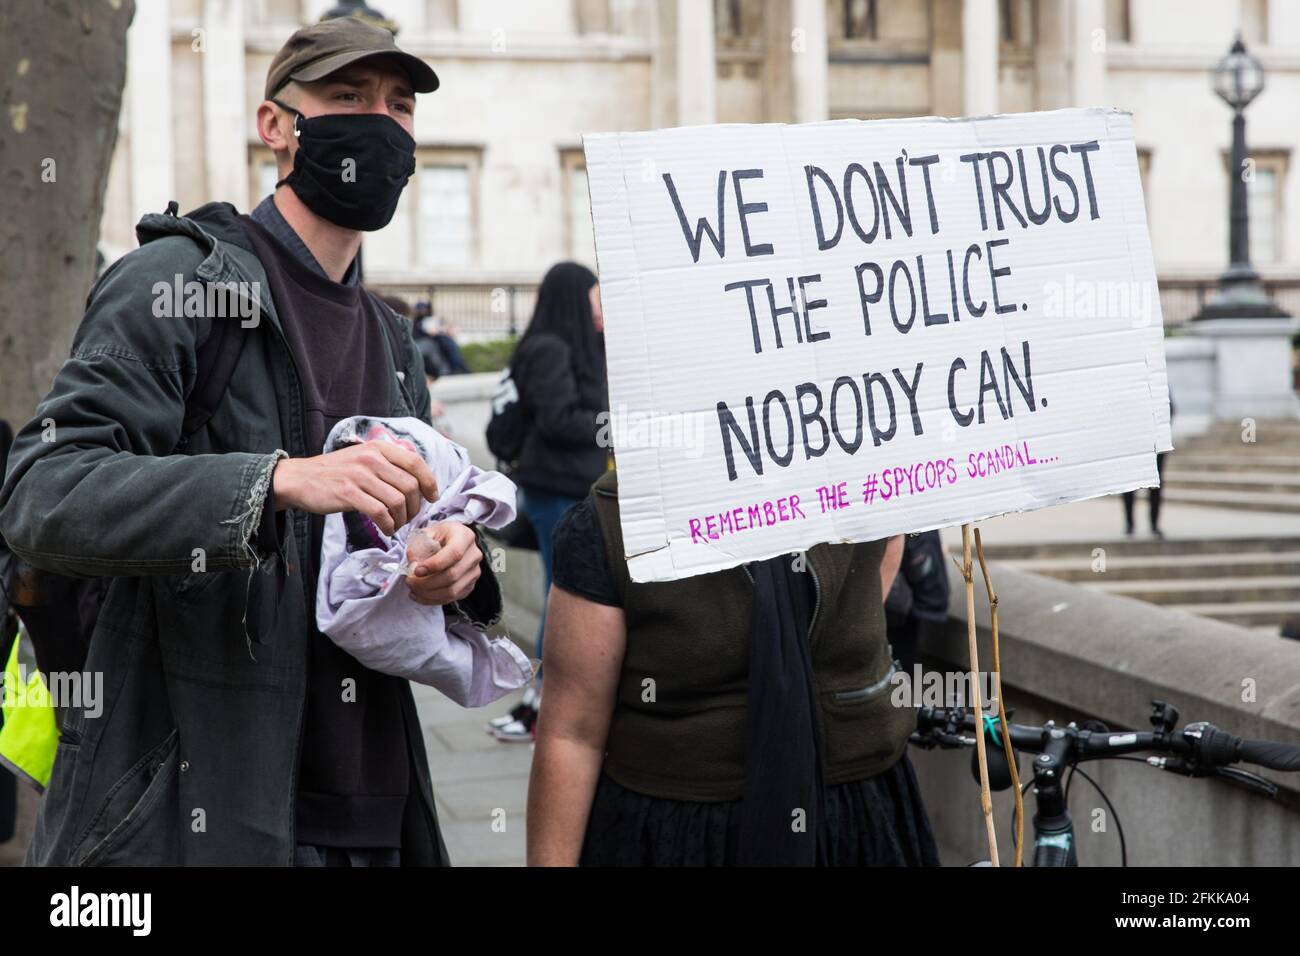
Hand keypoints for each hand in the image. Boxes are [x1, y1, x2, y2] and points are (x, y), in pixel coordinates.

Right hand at [273, 442, 437, 535]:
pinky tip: (387, 529)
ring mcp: (360, 475)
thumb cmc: (334, 472)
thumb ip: (387, 464)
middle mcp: (371, 458)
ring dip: (402, 518)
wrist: (299, 478)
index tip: (432, 497)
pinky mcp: (348, 493)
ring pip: (397, 500)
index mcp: (378, 448)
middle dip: (415, 506)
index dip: (429, 481)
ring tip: (396, 525)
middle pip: (410, 485)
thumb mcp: (363, 457)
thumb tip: (416, 482)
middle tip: (409, 517)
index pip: (415, 462)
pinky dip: (389, 525)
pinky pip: (380, 512)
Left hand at [405, 521, 481, 605]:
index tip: (416, 570)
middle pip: (452, 575)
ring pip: (452, 590)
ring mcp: (474, 571)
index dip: (434, 565)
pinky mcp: (470, 585)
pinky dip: (433, 600)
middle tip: (409, 581)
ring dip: (428, 594)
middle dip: (426, 583)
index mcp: (464, 536)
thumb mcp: (427, 533)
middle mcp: (474, 554)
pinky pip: (452, 598)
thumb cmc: (439, 536)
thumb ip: (418, 547)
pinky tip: (420, 595)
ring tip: (413, 589)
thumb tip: (413, 566)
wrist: (452, 540)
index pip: (454, 553)